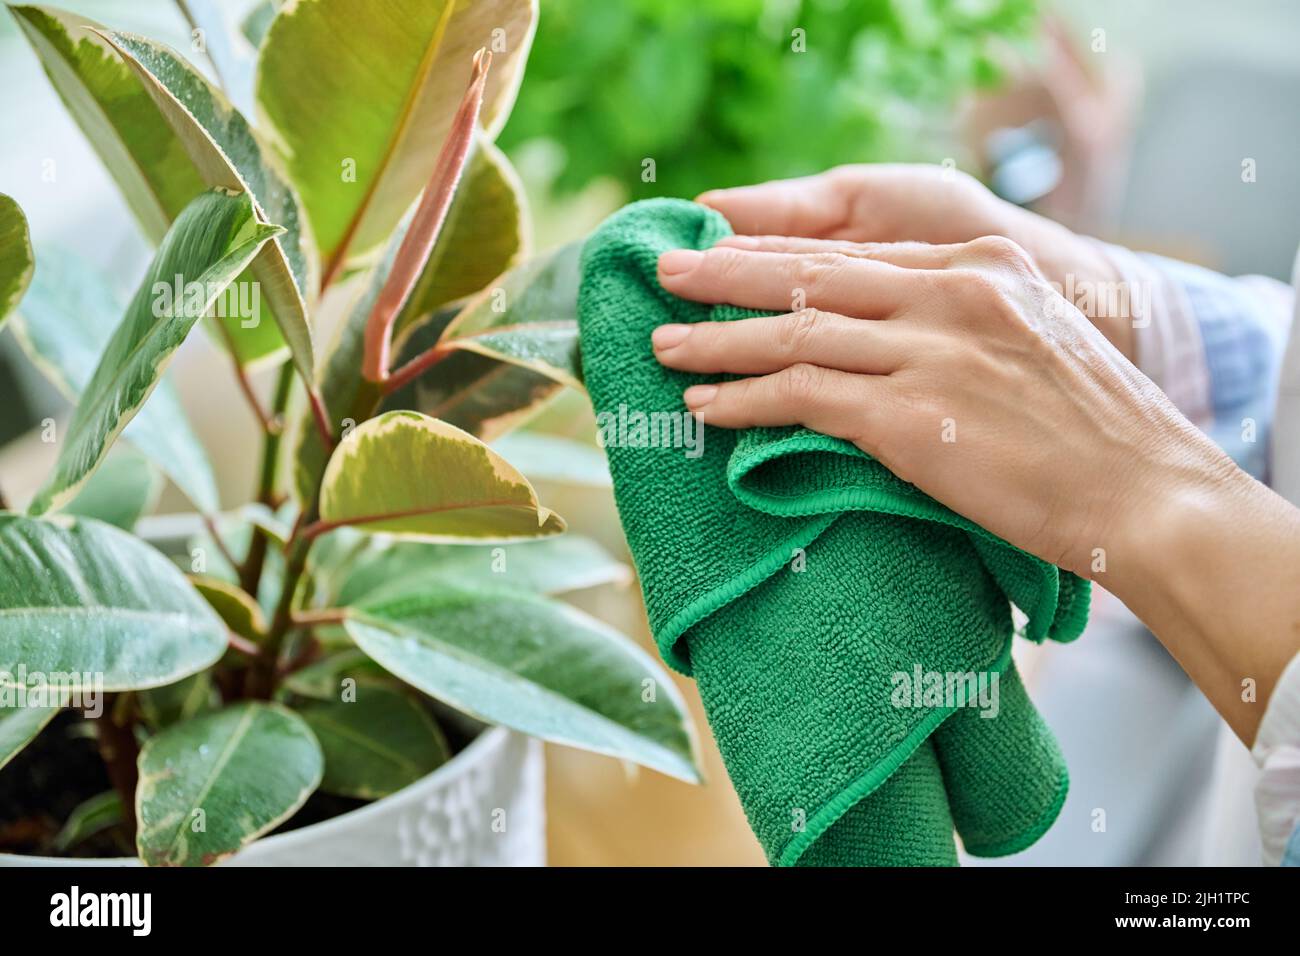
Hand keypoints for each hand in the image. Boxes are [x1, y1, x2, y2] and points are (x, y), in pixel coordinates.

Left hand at [652, 232, 1232, 578]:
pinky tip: (706, 403)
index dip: (779, 257)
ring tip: (663, 345)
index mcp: (983, 265)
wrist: (1146, 493)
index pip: (856, 255)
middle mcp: (952, 293)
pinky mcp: (912, 414)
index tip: (725, 256)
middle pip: (812, 277)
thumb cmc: (1095, 436)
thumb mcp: (1032, 345)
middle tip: (666, 272)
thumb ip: (963, 324)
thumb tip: (887, 341)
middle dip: (728, 276)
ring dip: (718, 341)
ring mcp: (931, 350)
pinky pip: (802, 396)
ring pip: (794, 334)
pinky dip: (745, 399)